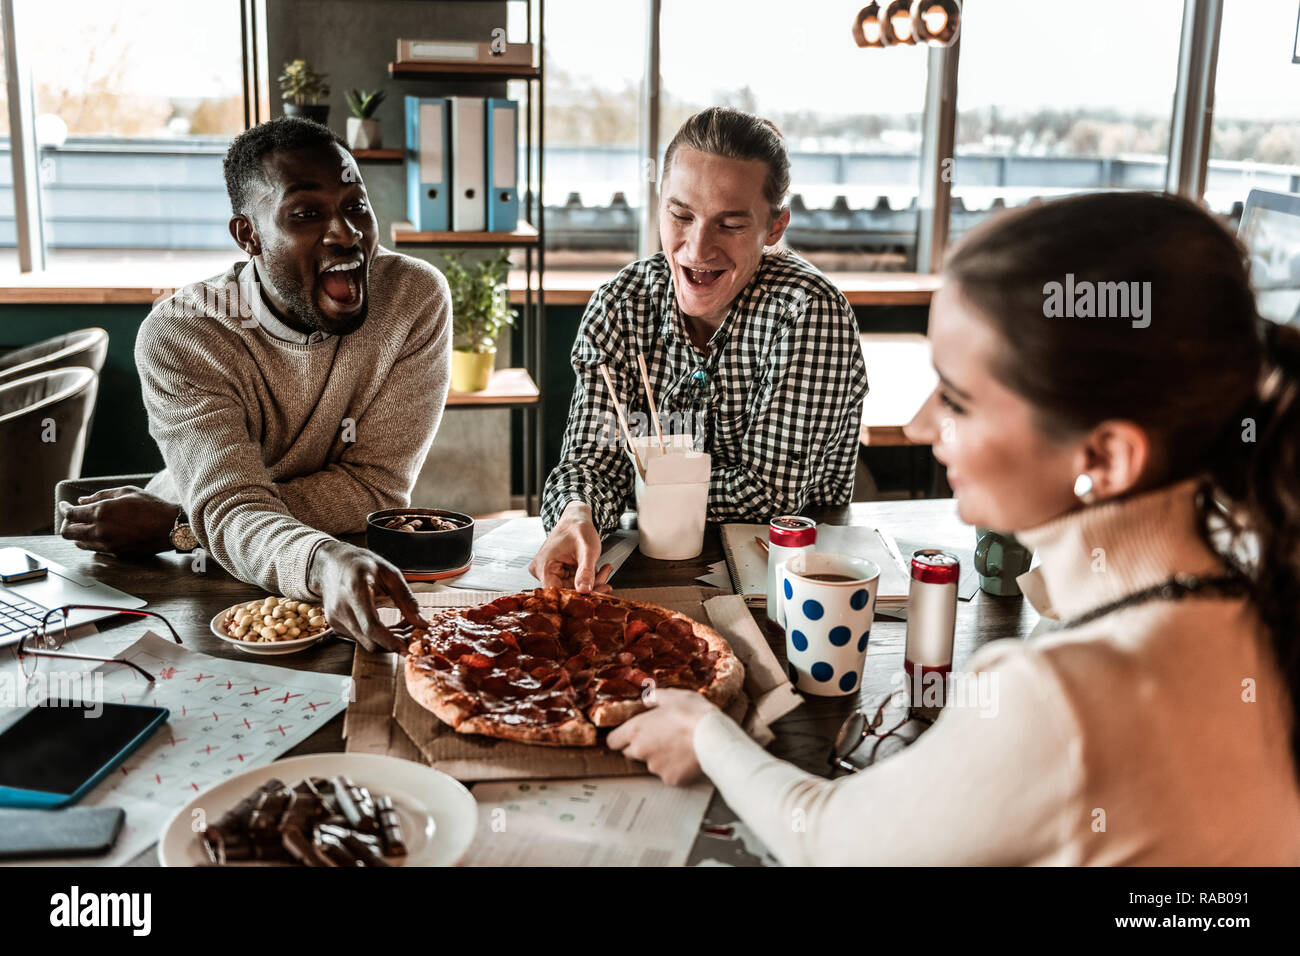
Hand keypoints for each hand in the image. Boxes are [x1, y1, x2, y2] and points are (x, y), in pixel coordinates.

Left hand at [58, 486, 178, 554]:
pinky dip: (90, 542)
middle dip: (65, 524)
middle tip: (70, 518)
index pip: (70, 514)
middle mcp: (100, 530)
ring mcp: (107, 544)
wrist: (171, 527)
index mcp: (101, 512)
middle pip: (68, 532)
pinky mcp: (115, 553)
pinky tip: (97, 535)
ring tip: (83, 526)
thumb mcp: (126, 492)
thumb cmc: (152, 506)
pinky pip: (93, 549)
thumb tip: (82, 500)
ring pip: (79, 543)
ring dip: (77, 535)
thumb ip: (100, 495)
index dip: (63, 509)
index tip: (63, 505)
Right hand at [307, 540, 424, 653]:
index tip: (409, 647)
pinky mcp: (336, 626)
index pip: (372, 627)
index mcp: (355, 591)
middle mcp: (341, 609)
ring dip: (388, 641)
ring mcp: (336, 620)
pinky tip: (390, 626)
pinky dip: (378, 637)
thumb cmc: (360, 563)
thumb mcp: (389, 573)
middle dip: (395, 644)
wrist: (330, 563)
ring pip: (366, 642)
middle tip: (414, 635)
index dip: (391, 642)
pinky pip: (361, 638)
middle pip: (370, 641)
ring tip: (405, 627)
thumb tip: (422, 622)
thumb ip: (406, 599)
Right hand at [528, 500, 612, 592]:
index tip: (594, 596)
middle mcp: (542, 571)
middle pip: (566, 592)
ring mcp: (549, 572)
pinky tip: (599, 570)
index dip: (576, 597)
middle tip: (606, 583)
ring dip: (591, 582)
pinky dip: (588, 578)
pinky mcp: (557, 573)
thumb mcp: (587, 550)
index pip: (557, 593)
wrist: (576, 518)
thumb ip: (586, 571)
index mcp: (544, 566)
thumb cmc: (578, 528)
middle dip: (589, 588)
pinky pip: (574, 582)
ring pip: (573, 588)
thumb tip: (584, 591)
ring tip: (604, 570)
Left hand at [606, 688, 717, 785]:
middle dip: (640, 747)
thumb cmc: (693, 714)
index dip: (620, 738)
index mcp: (636, 730)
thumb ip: (655, 698)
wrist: (714, 737)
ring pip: (651, 764)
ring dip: (659, 757)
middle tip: (659, 737)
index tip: (628, 735)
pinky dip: (675, 768)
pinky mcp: (670, 779)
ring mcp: (655, 767)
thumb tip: (647, 699)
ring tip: (679, 745)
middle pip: (630, 753)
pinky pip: (668, 774)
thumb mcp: (673, 696)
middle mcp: (641, 751)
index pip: (613, 741)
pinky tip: (687, 757)